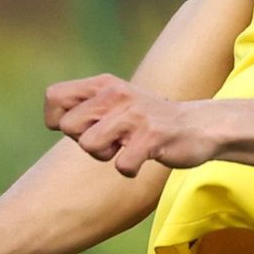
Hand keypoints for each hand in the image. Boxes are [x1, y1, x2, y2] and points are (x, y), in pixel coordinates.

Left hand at [45, 74, 219, 175]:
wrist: (199, 126)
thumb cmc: (149, 121)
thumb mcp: (116, 102)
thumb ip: (87, 106)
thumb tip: (54, 120)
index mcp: (104, 84)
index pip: (54, 96)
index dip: (57, 119)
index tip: (81, 128)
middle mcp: (116, 94)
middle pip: (68, 125)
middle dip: (84, 141)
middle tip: (111, 140)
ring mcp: (134, 115)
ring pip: (89, 145)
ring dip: (107, 156)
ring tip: (127, 147)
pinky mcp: (151, 136)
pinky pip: (121, 165)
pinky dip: (130, 169)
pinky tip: (144, 158)